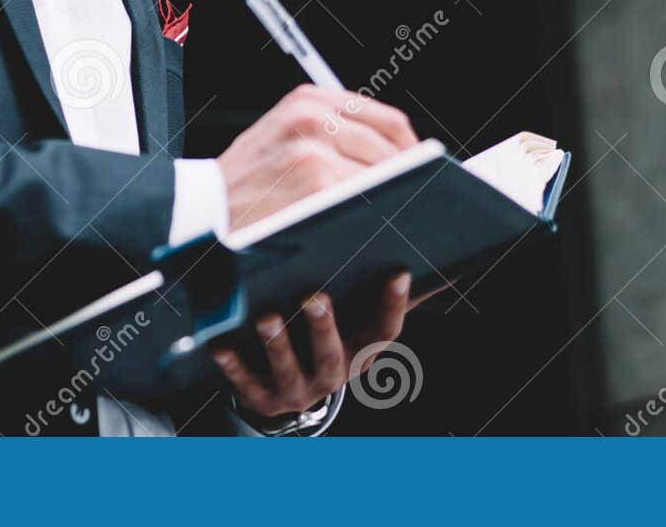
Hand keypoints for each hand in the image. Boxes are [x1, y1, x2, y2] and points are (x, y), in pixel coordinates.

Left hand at [211, 270, 445, 420]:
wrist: (288, 390)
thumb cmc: (330, 338)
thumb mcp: (361, 321)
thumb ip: (393, 297)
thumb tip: (445, 268)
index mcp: (360, 355)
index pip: (385, 334)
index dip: (394, 305)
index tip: (398, 271)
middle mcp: (332, 376)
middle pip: (333, 354)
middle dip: (323, 326)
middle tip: (313, 295)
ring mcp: (296, 390)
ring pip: (288, 369)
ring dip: (277, 344)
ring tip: (266, 316)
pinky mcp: (262, 398)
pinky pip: (246, 384)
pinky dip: (233, 364)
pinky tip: (219, 344)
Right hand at [216, 84, 420, 231]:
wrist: (198, 209)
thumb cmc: (241, 182)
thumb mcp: (281, 135)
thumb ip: (329, 133)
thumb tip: (392, 155)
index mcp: (308, 100)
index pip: (385, 120)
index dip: (410, 151)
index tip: (422, 173)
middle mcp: (311, 116)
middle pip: (389, 148)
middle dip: (408, 179)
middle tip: (417, 202)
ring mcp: (313, 149)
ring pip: (381, 174)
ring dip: (395, 198)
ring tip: (398, 215)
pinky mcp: (312, 182)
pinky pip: (362, 198)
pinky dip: (375, 213)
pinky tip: (375, 226)